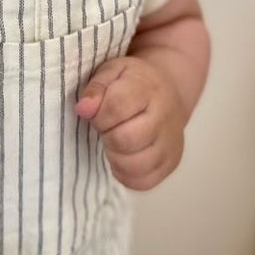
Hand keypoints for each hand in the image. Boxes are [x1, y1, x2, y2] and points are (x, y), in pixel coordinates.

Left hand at [75, 55, 184, 190]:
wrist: (167, 91)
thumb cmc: (132, 81)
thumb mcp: (111, 71)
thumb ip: (96, 88)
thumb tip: (84, 110)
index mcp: (147, 88)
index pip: (116, 108)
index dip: (98, 115)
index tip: (96, 113)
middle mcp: (164, 117)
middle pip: (126, 139)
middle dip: (107, 136)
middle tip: (105, 128)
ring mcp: (171, 143)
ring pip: (136, 165)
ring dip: (115, 157)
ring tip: (114, 142)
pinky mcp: (171, 163)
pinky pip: (144, 182)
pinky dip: (126, 174)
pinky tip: (123, 157)